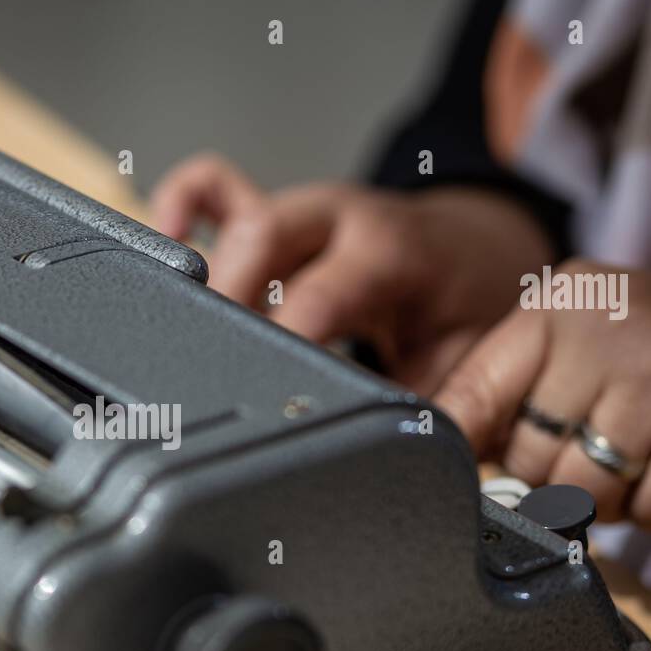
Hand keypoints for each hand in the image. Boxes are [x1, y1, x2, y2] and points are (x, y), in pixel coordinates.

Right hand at [150, 153, 555, 392]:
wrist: (483, 250)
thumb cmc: (464, 307)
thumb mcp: (458, 363)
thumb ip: (416, 407)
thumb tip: (384, 464)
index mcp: (390, 252)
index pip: (318, 295)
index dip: (282, 342)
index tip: (259, 392)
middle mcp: (340, 220)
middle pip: (262, 237)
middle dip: (229, 307)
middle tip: (213, 371)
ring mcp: (304, 210)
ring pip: (234, 219)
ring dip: (204, 279)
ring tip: (188, 341)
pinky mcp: (277, 208)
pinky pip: (214, 187)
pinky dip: (180, 209)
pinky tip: (167, 248)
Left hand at [435, 261, 650, 529]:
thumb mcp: (587, 335)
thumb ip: (518, 381)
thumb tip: (451, 449)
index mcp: (564, 305)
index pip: (472, 390)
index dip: (458, 444)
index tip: (450, 473)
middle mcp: (609, 336)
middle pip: (526, 455)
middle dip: (552, 473)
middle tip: (600, 449)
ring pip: (579, 491)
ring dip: (606, 498)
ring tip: (640, 459)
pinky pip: (646, 513)